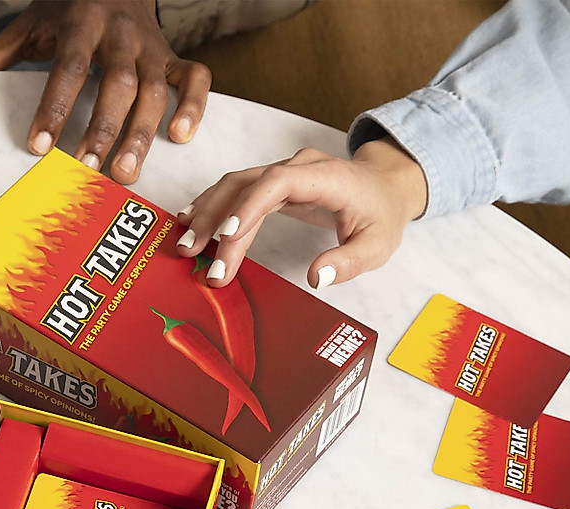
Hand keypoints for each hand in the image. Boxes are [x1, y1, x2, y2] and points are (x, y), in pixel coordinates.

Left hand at [0, 0, 209, 184]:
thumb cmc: (65, 13)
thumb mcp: (27, 26)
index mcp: (81, 20)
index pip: (68, 67)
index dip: (55, 106)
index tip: (38, 146)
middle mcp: (121, 31)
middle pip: (117, 82)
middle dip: (103, 127)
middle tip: (86, 169)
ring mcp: (152, 45)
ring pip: (155, 88)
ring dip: (142, 133)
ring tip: (125, 174)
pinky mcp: (173, 56)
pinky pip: (194, 77)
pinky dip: (194, 104)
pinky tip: (182, 138)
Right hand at [175, 139, 427, 289]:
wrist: (384, 185)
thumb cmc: (380, 215)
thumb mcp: (378, 245)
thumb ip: (350, 262)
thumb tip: (317, 278)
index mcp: (324, 178)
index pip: (277, 184)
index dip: (248, 208)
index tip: (227, 237)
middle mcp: (297, 168)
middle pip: (246, 185)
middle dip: (215, 219)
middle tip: (194, 254)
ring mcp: (282, 172)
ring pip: (234, 185)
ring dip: (206, 213)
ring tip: (184, 244)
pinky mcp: (272, 183)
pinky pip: (236, 189)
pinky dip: (211, 205)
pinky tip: (189, 222)